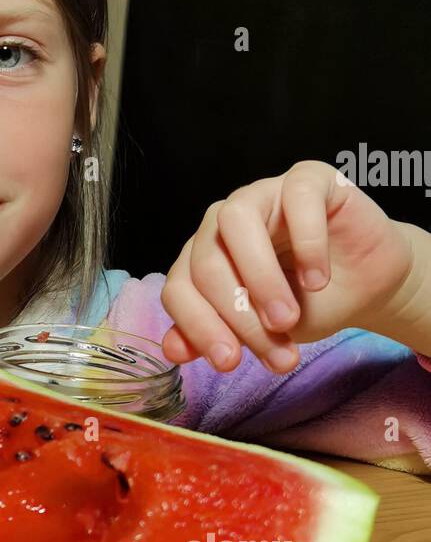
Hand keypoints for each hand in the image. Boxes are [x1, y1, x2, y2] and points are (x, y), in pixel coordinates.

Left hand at [159, 160, 415, 373]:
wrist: (368, 286)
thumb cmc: (308, 305)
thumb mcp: (262, 332)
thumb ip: (217, 336)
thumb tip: (173, 351)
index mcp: (204, 258)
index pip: (180, 288)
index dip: (198, 327)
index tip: (230, 363)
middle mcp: (224, 223)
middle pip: (206, 261)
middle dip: (238, 313)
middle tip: (276, 344)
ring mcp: (262, 194)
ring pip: (236, 219)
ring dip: (259, 277)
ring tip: (288, 318)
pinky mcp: (308, 178)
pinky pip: (296, 197)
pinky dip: (306, 242)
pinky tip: (318, 280)